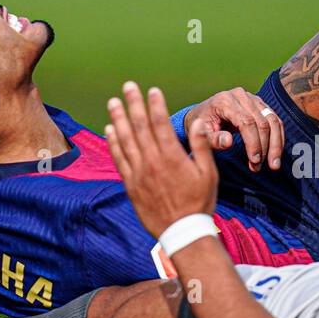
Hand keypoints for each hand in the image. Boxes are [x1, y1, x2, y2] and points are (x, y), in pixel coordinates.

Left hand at [106, 82, 217, 238]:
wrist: (182, 231)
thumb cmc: (199, 202)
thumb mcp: (208, 174)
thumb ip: (202, 146)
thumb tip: (198, 123)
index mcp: (172, 157)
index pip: (160, 124)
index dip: (155, 105)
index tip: (152, 90)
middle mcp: (152, 161)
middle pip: (139, 127)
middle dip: (133, 104)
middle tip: (128, 86)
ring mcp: (139, 173)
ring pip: (125, 140)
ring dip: (118, 119)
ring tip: (114, 102)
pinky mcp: (131, 184)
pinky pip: (119, 159)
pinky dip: (113, 143)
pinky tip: (110, 130)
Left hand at [184, 87, 284, 171]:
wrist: (203, 113)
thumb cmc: (201, 125)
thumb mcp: (201, 133)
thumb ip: (213, 139)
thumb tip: (228, 142)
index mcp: (225, 101)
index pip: (246, 122)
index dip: (253, 142)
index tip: (254, 160)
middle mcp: (240, 95)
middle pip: (262, 122)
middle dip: (264, 147)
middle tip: (259, 166)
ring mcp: (252, 98)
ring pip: (272, 120)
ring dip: (275, 144)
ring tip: (273, 164)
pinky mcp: (260, 104)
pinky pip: (275, 119)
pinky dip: (278, 137)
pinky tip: (275, 152)